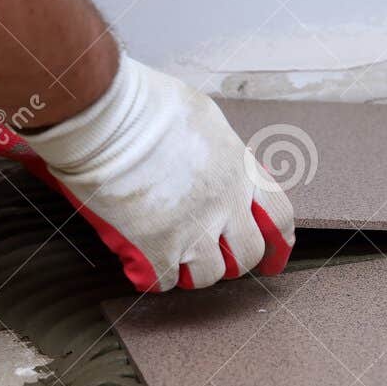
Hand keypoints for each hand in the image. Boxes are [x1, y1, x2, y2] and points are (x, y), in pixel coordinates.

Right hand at [0, 53, 294, 291]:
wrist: (108, 120)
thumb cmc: (147, 105)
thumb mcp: (203, 116)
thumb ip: (218, 149)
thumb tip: (213, 160)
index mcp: (239, 170)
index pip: (278, 216)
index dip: (278, 242)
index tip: (273, 257)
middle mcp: (224, 204)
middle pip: (248, 254)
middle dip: (236, 262)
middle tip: (220, 264)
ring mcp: (193, 229)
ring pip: (210, 274)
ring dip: (195, 271)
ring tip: (175, 260)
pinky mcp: (157, 248)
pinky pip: (166, 280)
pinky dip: (154, 276)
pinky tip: (140, 262)